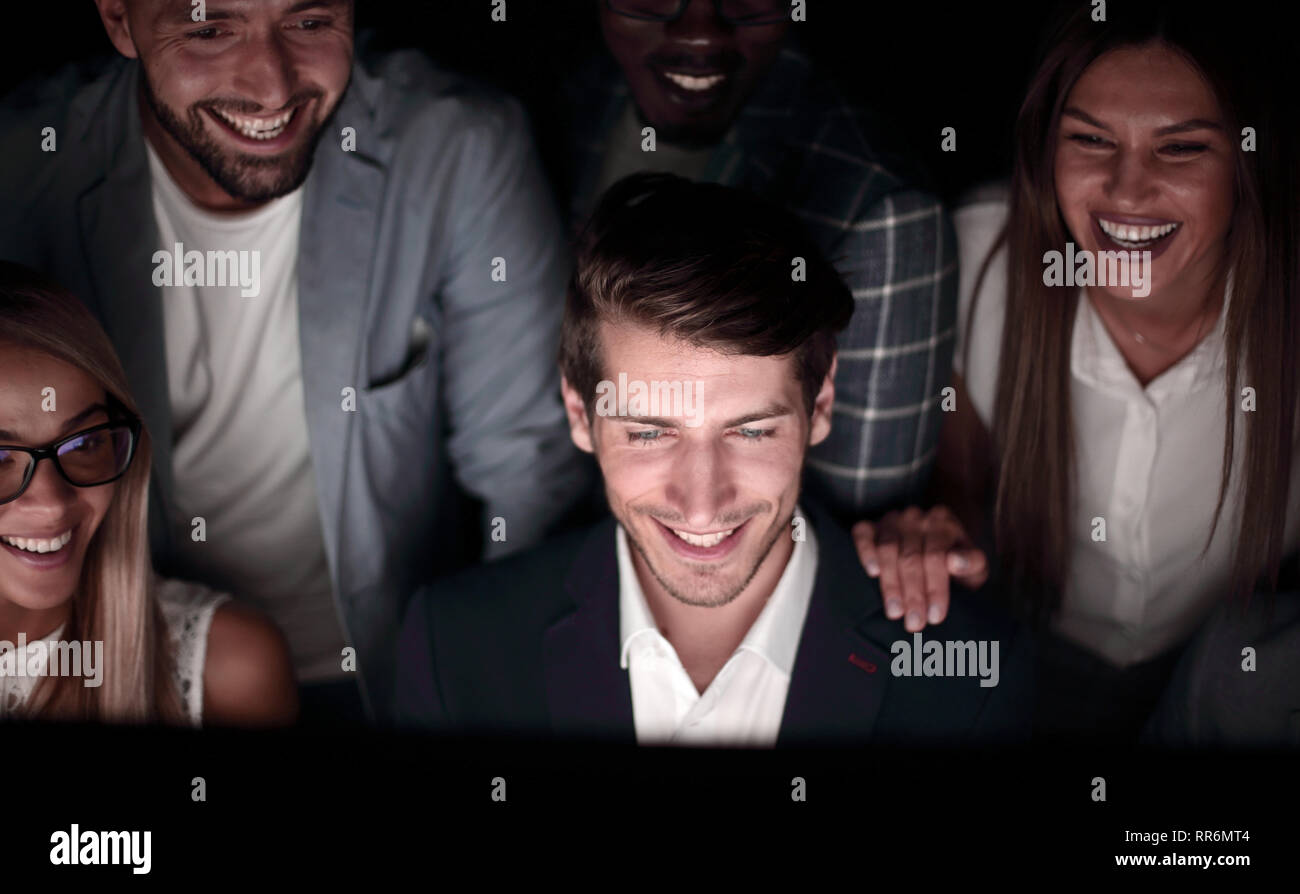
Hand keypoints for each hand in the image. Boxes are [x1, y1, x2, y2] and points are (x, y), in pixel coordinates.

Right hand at [851, 506, 988, 631]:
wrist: (936, 551)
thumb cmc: (957, 564)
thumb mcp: (975, 566)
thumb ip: (972, 562)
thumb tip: (954, 561)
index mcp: (944, 522)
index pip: (937, 556)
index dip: (935, 588)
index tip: (935, 617)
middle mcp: (916, 516)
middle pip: (911, 557)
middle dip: (913, 594)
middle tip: (914, 623)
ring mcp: (892, 519)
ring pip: (887, 549)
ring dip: (890, 584)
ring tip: (895, 612)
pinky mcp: (871, 525)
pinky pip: (862, 534)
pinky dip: (866, 552)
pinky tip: (873, 573)